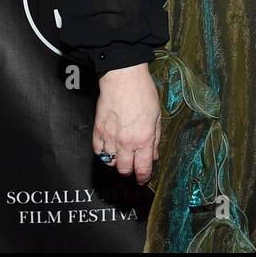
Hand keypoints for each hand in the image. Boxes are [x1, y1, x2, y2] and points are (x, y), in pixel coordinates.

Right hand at [94, 63, 160, 184]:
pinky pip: (98, 151)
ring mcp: (110, 137)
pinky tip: (109, 147)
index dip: (143, 178)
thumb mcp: (157, 116)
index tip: (143, 179)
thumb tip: (154, 155)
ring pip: (110, 163)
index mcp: (144, 139)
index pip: (142, 169)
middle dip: (130, 170)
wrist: (123, 78)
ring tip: (121, 154)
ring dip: (116, 161)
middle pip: (124, 170)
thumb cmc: (143, 93)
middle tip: (133, 165)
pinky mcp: (97, 130)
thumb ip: (156, 139)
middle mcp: (126, 142)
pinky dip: (103, 152)